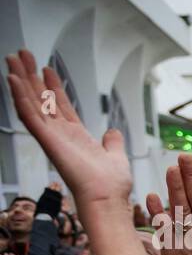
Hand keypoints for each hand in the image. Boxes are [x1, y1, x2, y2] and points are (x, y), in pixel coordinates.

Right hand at [5, 50, 130, 205]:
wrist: (107, 199)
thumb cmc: (111, 185)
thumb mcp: (116, 156)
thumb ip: (112, 143)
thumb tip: (112, 132)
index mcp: (75, 136)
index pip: (59, 106)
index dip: (52, 86)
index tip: (46, 68)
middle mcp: (60, 134)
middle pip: (41, 99)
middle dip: (31, 76)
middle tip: (21, 55)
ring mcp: (52, 137)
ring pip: (31, 102)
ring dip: (20, 80)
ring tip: (12, 59)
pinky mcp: (47, 140)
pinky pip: (29, 115)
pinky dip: (20, 97)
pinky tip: (12, 80)